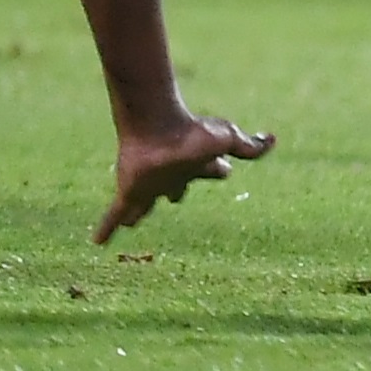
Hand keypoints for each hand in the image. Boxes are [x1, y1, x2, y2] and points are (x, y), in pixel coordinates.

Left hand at [97, 110, 273, 244]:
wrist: (155, 129)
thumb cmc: (192, 135)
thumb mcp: (227, 140)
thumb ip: (250, 147)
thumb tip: (273, 139)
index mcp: (197, 164)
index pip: (213, 170)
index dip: (219, 171)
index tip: (224, 172)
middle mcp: (173, 176)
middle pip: (176, 187)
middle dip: (176, 191)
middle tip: (175, 198)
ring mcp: (149, 186)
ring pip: (146, 201)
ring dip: (140, 210)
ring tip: (133, 220)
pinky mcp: (128, 193)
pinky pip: (115, 215)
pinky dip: (107, 228)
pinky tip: (97, 241)